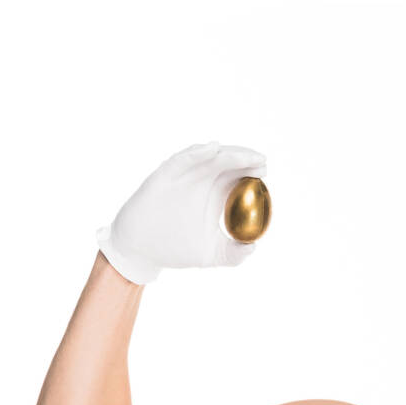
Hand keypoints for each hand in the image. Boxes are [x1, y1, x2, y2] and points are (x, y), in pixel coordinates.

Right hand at [96, 141, 266, 284]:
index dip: (252, 170)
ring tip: (247, 157)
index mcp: (215, 194)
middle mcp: (200, 181)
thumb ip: (234, 254)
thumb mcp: (211, 255)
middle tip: (262, 162)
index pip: (238, 175)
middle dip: (246, 158)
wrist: (140, 252)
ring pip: (208, 157)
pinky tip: (213, 149)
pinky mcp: (164, 177)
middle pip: (227, 162)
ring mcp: (182, 177)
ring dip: (229, 153)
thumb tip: (252, 247)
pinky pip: (181, 160)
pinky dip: (197, 153)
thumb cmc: (175, 249)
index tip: (265, 172)